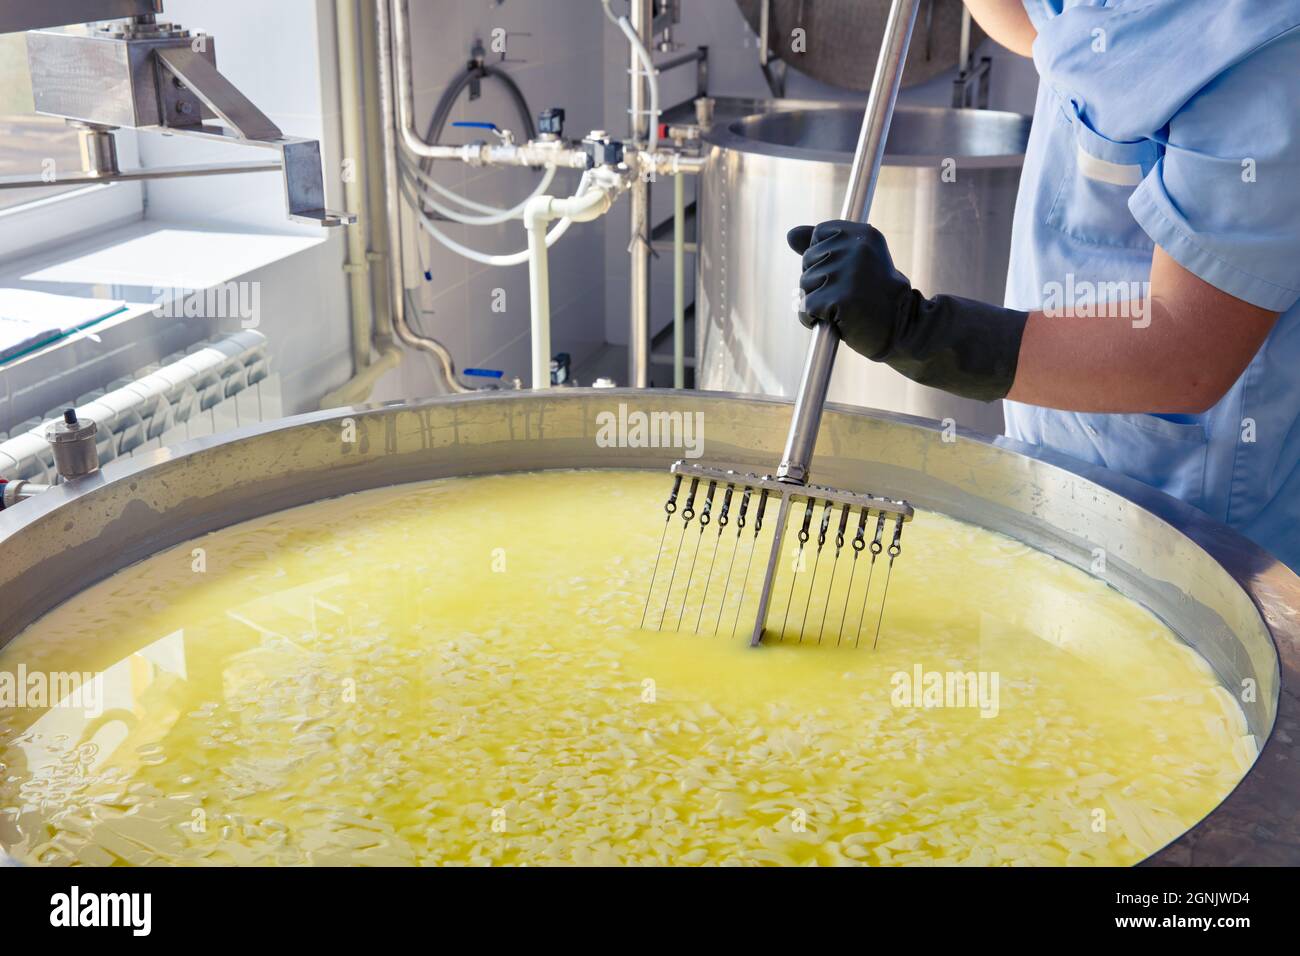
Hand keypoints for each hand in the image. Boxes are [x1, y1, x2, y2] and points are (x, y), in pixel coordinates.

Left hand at [787, 220, 915, 360]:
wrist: (902, 329)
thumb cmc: (875, 296)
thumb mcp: (855, 262)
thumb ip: (824, 246)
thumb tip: (790, 234)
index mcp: (864, 234)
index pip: (818, 234)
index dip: (825, 257)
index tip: (850, 272)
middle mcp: (857, 248)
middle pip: (808, 260)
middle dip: (820, 281)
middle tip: (850, 293)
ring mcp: (848, 273)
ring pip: (805, 285)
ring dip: (818, 302)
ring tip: (846, 307)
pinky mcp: (840, 299)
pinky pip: (806, 308)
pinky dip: (813, 319)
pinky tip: (837, 321)